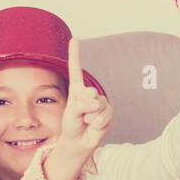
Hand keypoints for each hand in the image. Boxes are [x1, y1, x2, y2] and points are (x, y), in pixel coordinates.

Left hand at [58, 39, 111, 155]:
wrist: (80, 140)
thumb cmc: (72, 125)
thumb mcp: (71, 114)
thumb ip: (81, 105)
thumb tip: (97, 103)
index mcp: (77, 89)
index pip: (76, 70)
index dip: (75, 54)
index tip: (74, 39)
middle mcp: (89, 93)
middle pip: (90, 92)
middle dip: (84, 105)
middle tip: (81, 116)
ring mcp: (100, 102)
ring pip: (98, 105)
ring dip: (90, 117)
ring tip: (86, 121)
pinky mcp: (108, 112)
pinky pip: (105, 115)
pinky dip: (98, 122)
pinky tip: (95, 125)